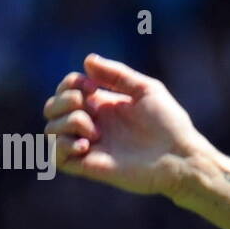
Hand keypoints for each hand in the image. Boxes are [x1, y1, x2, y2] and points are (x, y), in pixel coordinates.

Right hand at [42, 54, 205, 197]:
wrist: (179, 157)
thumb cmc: (169, 124)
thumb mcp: (147, 89)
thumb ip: (117, 74)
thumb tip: (87, 62)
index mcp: (103, 104)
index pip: (67, 88)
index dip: (70, 83)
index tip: (91, 86)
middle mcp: (93, 123)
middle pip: (52, 107)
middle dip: (63, 101)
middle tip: (88, 108)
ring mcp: (89, 145)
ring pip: (50, 130)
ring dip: (67, 123)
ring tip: (94, 133)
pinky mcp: (89, 166)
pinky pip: (55, 157)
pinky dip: (61, 146)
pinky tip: (86, 145)